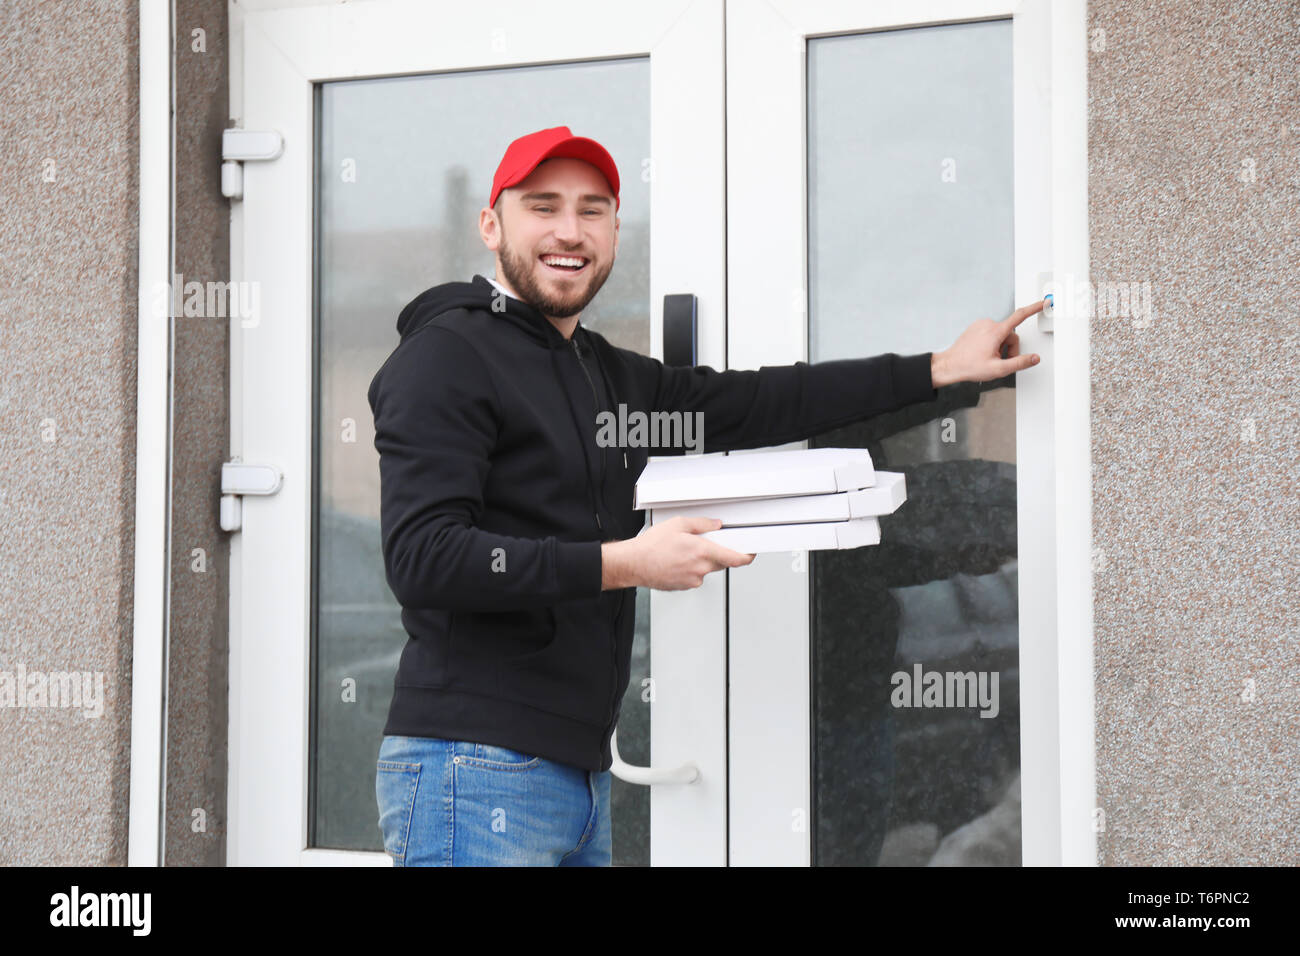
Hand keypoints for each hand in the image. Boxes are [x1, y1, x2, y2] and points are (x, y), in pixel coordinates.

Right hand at [601, 516, 753, 590]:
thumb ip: (701, 524)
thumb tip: (715, 524)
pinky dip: (690, 568)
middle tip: (704, 543)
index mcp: (702, 551)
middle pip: (721, 562)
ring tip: (681, 552)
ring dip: (700, 561)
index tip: (751, 553)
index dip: (747, 556)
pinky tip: (676, 560)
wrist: (633, 564)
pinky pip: (695, 576)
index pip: (735, 558)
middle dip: (717, 552)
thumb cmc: (651, 546)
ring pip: (706, 570)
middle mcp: (700, 569)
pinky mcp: (684, 586)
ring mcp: (693, 580)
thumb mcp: (678, 524)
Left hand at [930, 299, 1044, 387]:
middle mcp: (988, 324)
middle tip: (1001, 362)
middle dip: (1010, 349)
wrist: (949, 365)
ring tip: (990, 359)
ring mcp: (981, 325)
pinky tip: (984, 353)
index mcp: (995, 331)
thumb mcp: (998, 369)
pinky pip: (992, 334)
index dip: (1034, 309)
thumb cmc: (969, 366)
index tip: (1044, 302)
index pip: (1020, 316)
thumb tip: (1034, 358)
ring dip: (1001, 347)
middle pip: (1011, 335)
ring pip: (1002, 335)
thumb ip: (1019, 363)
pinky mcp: (976, 327)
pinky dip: (993, 343)